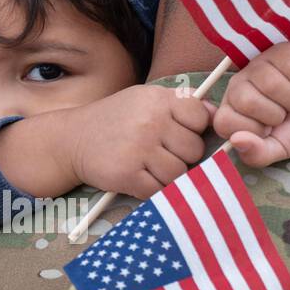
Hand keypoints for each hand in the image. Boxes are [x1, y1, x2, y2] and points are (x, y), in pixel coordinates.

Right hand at [67, 84, 212, 197]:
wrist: (73, 138)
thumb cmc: (117, 119)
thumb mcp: (146, 99)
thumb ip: (182, 104)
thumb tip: (217, 116)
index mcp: (158, 99)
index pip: (201, 118)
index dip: (193, 129)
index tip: (177, 133)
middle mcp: (150, 122)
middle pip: (193, 150)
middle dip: (182, 156)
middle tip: (161, 153)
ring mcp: (138, 149)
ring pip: (178, 173)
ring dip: (168, 176)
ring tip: (149, 167)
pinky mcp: (127, 174)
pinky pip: (158, 190)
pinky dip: (152, 189)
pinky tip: (139, 178)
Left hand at [213, 44, 289, 167]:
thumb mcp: (277, 151)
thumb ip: (256, 154)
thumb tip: (236, 141)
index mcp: (231, 111)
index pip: (224, 121)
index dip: (252, 130)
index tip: (267, 131)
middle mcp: (239, 85)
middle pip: (246, 100)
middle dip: (274, 114)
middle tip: (283, 115)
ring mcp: (258, 65)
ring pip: (269, 81)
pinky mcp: (281, 51)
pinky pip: (289, 64)